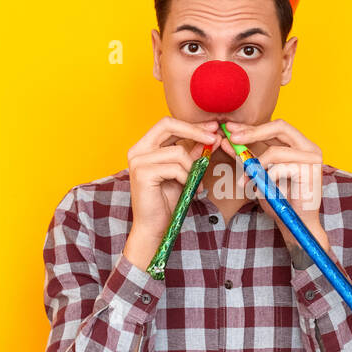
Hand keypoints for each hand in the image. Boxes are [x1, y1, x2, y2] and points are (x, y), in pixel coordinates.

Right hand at [123, 116, 220, 266]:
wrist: (155, 227)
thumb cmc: (167, 201)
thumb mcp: (184, 172)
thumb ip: (192, 153)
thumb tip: (211, 136)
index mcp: (144, 147)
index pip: (168, 124)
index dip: (192, 125)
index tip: (213, 128)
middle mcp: (137, 150)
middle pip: (168, 125)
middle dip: (195, 131)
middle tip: (214, 138)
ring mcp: (138, 161)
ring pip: (177, 151)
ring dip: (192, 167)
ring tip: (196, 183)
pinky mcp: (142, 173)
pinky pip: (175, 167)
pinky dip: (186, 177)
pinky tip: (187, 189)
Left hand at [218, 118, 333, 261]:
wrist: (296, 224)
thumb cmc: (280, 200)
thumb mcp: (261, 174)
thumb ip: (249, 157)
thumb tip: (227, 141)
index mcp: (300, 144)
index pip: (275, 127)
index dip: (252, 127)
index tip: (230, 128)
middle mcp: (309, 147)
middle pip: (280, 127)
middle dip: (253, 131)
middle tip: (232, 137)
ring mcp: (312, 158)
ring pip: (276, 152)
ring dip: (256, 166)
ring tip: (245, 181)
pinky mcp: (310, 171)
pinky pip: (279, 169)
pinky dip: (266, 180)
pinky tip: (262, 192)